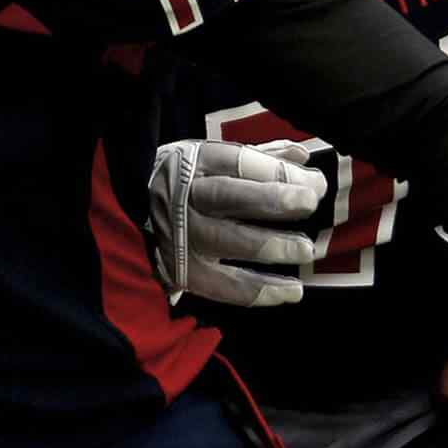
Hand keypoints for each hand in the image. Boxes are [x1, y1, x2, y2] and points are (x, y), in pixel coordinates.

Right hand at [146, 138, 326, 307]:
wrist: (134, 207)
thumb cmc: (188, 179)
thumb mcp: (215, 157)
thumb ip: (260, 157)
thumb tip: (303, 156)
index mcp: (195, 162)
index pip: (237, 162)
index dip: (277, 171)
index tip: (314, 182)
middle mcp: (185, 198)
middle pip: (228, 197)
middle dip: (272, 200)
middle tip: (308, 203)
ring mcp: (183, 237)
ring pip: (227, 242)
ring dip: (271, 246)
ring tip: (305, 249)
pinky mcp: (183, 272)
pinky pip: (223, 285)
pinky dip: (259, 291)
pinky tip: (290, 291)